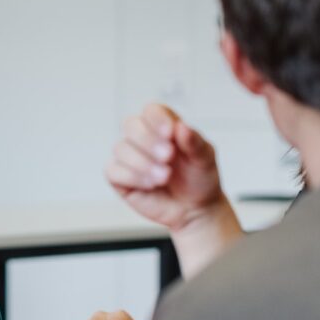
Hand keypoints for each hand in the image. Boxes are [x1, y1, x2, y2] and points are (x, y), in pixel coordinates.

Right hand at [106, 103, 226, 231]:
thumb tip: (181, 126)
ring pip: (121, 149)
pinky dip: (133, 177)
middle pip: (130, 125)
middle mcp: (143, 138)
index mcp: (163, 126)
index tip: (170, 133)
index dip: (157, 119)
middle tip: (168, 157)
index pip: (151, 111)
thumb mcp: (205, 159)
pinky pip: (113, 171)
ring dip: (144, 163)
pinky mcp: (119, 178)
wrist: (196, 209)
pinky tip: (150, 185)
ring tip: (164, 177)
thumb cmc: (199, 179)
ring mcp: (129, 158)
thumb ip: (195, 142)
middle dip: (148, 141)